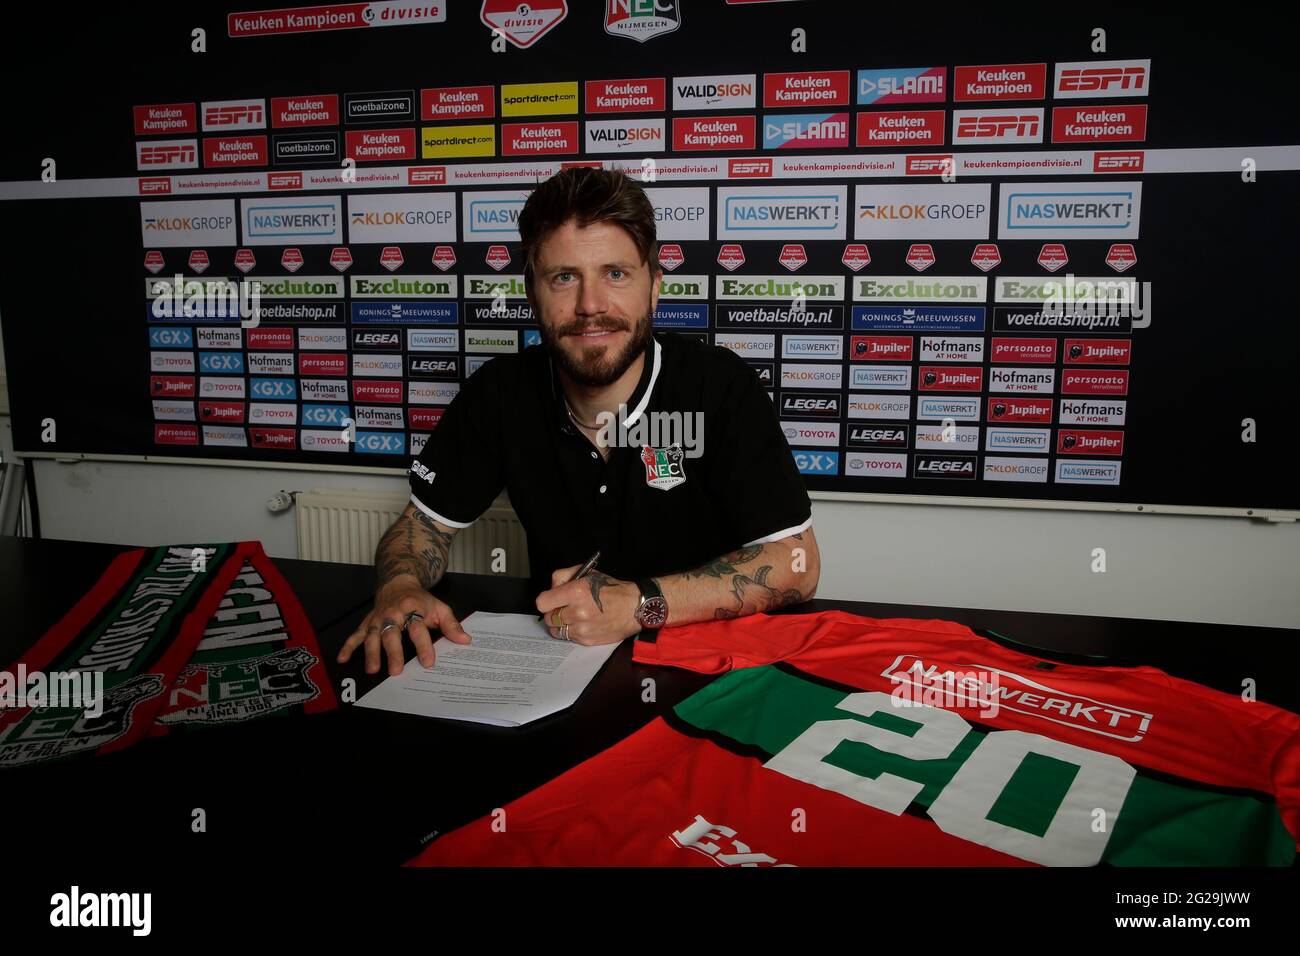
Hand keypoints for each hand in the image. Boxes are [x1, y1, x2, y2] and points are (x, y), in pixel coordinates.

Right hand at [337, 583, 469, 675]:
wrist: (398, 583)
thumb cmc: (420, 600)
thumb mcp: (439, 608)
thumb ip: (451, 625)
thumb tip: (465, 640)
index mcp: (414, 609)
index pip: (418, 629)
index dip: (423, 646)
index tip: (428, 662)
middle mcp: (394, 614)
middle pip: (392, 633)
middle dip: (394, 652)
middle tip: (396, 671)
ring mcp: (378, 618)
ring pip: (373, 635)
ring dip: (371, 652)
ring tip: (373, 669)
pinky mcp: (367, 622)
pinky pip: (356, 634)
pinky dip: (348, 646)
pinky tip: (342, 658)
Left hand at [535, 565, 639, 645]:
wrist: (634, 607)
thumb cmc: (612, 590)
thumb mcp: (588, 573)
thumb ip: (564, 576)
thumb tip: (551, 588)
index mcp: (576, 592)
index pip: (542, 602)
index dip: (546, 601)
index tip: (551, 600)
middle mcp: (577, 611)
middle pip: (549, 618)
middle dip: (554, 612)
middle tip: (565, 608)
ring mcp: (582, 628)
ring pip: (557, 630)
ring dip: (562, 624)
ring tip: (574, 617)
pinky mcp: (587, 639)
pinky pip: (568, 637)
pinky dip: (572, 631)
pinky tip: (584, 624)